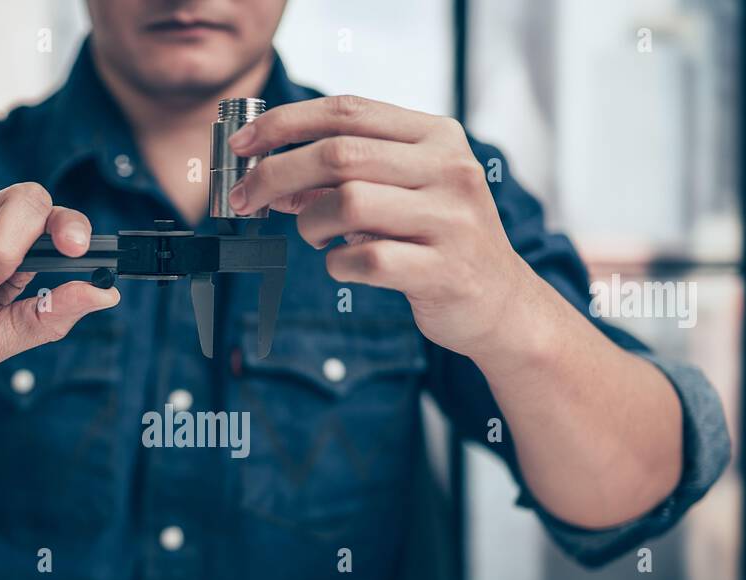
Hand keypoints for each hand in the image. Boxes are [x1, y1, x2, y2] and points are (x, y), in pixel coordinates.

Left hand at [227, 96, 537, 360]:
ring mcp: (450, 220)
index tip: (244, 143)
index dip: (286, 123)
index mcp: (437, 137)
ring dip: (311, 224)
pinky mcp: (443, 270)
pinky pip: (364, 260)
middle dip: (276, 174)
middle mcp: (449, 170)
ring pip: (348, 204)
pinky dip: (338, 264)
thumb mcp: (400, 194)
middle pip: (340, 154)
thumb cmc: (440, 241)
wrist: (501, 303)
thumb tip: (271, 175)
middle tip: (246, 198)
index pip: (348, 111)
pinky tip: (344, 265)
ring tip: (317, 238)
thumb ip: (344, 178)